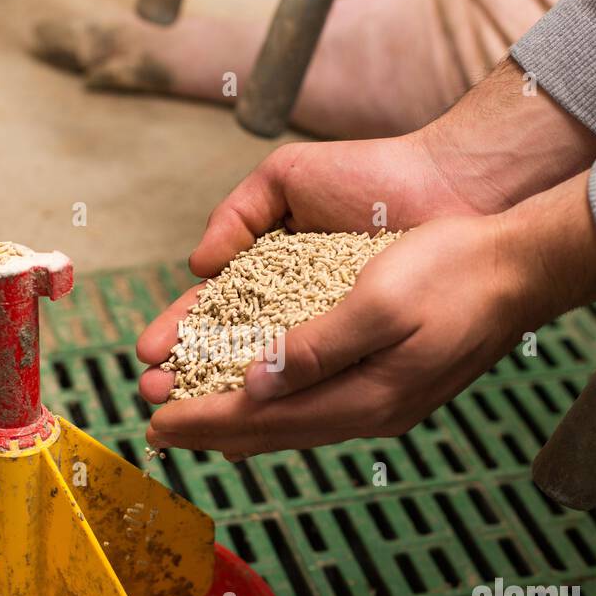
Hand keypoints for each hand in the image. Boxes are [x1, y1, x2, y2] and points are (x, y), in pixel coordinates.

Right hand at [138, 126, 498, 405]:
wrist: (447, 184)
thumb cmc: (369, 174)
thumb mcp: (287, 179)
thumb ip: (237, 215)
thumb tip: (198, 267)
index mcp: (269, 270)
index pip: (213, 310)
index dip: (180, 332)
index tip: (148, 353)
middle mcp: (294, 309)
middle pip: (230, 352)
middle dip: (189, 375)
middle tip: (151, 396)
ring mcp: (328, 332)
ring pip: (267, 375)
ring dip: (223, 398)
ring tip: (184, 417)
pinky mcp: (364, 349)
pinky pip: (316, 382)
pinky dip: (282, 401)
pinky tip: (251, 421)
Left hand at [139, 174, 595, 455]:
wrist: (520, 268)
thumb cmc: (453, 272)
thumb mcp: (381, 303)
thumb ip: (316, 349)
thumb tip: (254, 383)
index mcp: (365, 397)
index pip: (263, 420)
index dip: (203, 421)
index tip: (154, 423)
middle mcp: (369, 412)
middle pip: (271, 431)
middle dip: (208, 427)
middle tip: (153, 425)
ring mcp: (381, 403)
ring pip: (291, 423)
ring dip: (235, 417)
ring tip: (189, 414)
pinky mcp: (387, 385)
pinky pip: (313, 407)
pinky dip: (273, 406)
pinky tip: (256, 398)